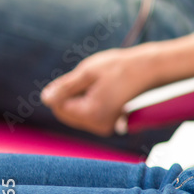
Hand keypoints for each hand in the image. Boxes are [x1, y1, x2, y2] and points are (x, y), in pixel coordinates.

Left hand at [41, 46, 156, 135]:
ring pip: (75, 114)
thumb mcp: (87, 72)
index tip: (85, 78)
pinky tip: (104, 91)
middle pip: (65, 113)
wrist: (148, 70)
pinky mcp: (108, 124)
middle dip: (72, 95)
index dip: (65, 88)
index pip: (58, 105)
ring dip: (80, 98)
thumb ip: (64, 88)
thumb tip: (45, 99)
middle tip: (93, 81)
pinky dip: (88, 102)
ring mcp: (104, 126)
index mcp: (92, 114)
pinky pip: (86, 114)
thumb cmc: (120, 68)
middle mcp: (99, 126)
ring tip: (101, 86)